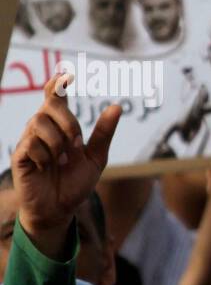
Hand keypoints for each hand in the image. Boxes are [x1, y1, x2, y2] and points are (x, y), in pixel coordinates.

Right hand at [13, 76, 120, 258]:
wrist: (60, 209)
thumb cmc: (75, 183)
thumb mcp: (96, 158)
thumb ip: (104, 133)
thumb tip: (117, 106)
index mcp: (59, 126)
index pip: (54, 97)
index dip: (58, 84)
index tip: (67, 75)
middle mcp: (41, 128)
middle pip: (50, 106)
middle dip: (68, 122)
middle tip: (76, 144)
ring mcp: (28, 141)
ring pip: (39, 123)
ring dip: (57, 142)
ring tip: (61, 161)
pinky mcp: (19, 155)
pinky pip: (30, 143)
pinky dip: (44, 155)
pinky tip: (45, 166)